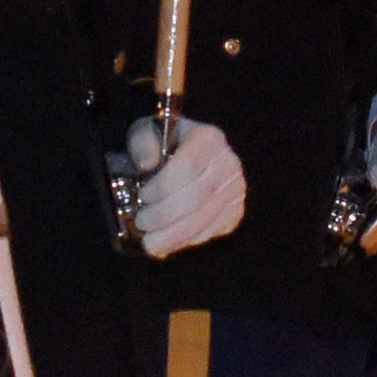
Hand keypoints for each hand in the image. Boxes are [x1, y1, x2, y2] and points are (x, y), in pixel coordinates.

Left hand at [118, 112, 244, 257]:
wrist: (183, 154)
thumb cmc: (162, 144)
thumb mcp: (146, 132)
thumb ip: (143, 143)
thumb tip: (147, 163)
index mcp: (209, 139)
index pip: (188, 167)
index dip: (163, 186)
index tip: (142, 195)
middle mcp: (228, 163)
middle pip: (196, 197)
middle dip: (164, 215)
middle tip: (141, 222)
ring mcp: (235, 190)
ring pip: (204, 220)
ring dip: (173, 236)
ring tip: (149, 242)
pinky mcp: (234, 211)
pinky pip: (211, 232)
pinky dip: (186, 241)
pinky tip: (167, 243)